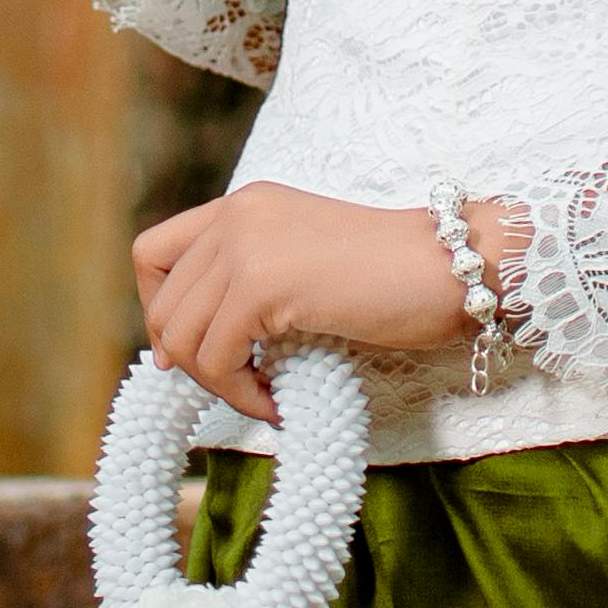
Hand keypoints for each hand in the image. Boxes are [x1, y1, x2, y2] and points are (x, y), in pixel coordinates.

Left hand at [131, 180, 496, 422]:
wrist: (455, 263)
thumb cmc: (399, 276)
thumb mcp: (306, 261)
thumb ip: (254, 280)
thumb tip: (193, 349)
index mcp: (244, 204)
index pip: (153, 253)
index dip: (160, 310)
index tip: (192, 351)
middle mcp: (235, 215)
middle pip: (161, 303)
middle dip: (190, 362)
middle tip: (238, 388)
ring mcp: (245, 245)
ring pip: (180, 337)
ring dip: (217, 384)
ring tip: (263, 397)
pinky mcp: (261, 284)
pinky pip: (216, 360)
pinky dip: (240, 394)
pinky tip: (277, 402)